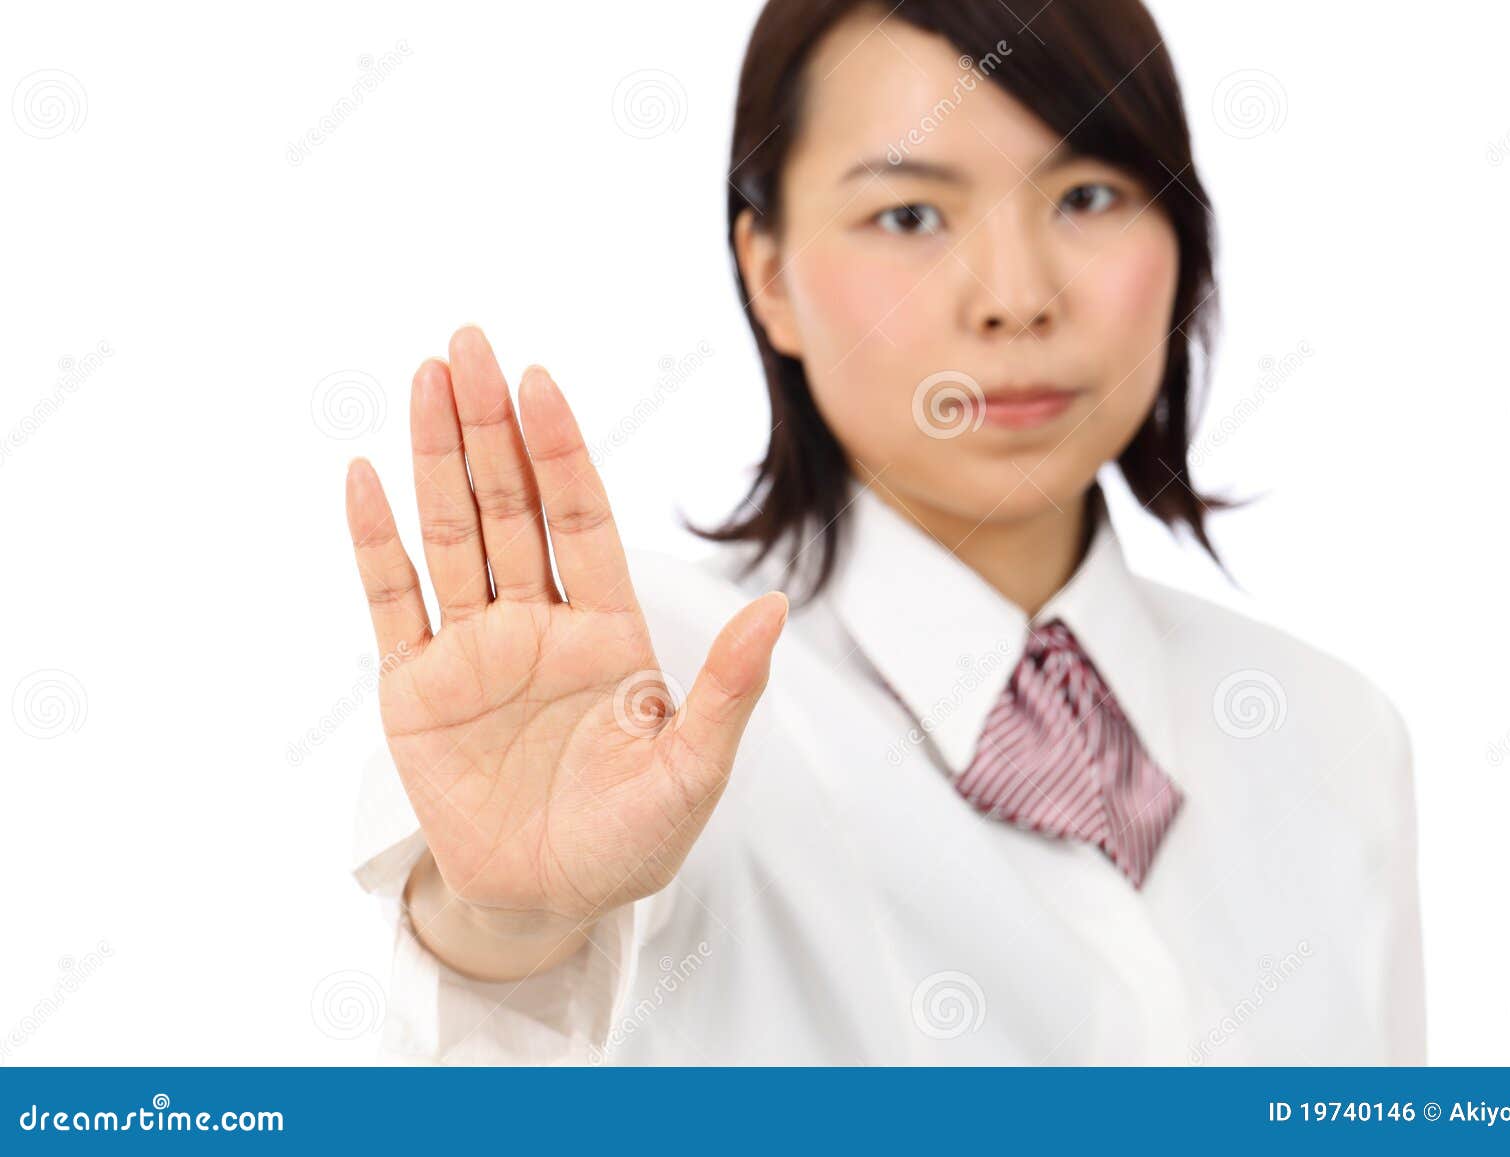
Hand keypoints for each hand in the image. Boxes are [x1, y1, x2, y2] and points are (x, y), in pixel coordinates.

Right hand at [344, 326, 786, 932]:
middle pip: (509, 506)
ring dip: (436, 458)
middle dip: (490, 426)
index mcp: (606, 630)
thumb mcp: (692, 771)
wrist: (549, 902)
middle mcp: (536, 623)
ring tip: (425, 378)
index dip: (560, 451)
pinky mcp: (416, 690)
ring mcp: (473, 650)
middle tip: (469, 344)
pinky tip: (364, 478)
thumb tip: (777, 606)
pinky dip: (376, 544)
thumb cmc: (631, 839)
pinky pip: (393, 603)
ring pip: (450, 535)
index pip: (581, 519)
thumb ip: (728, 690)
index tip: (541, 381)